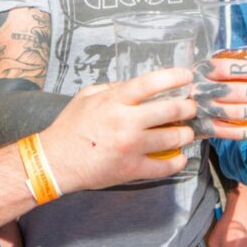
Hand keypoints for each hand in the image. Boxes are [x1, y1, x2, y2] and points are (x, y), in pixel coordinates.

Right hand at [39, 68, 197, 192]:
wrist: (55, 162)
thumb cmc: (70, 127)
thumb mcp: (87, 96)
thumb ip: (113, 87)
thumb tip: (139, 85)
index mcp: (114, 100)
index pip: (151, 83)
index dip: (174, 77)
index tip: (187, 77)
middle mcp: (125, 122)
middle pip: (171, 110)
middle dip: (187, 107)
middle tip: (190, 107)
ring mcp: (131, 147)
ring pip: (173, 138)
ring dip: (186, 134)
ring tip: (186, 131)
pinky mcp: (132, 170)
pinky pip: (165, 166)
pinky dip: (177, 161)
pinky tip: (179, 157)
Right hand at [194, 55, 246, 141]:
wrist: (169, 110)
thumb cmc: (192, 87)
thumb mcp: (200, 71)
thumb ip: (221, 69)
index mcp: (200, 73)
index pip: (225, 68)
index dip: (246, 69)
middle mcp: (201, 92)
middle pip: (235, 92)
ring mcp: (203, 112)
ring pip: (237, 113)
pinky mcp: (206, 130)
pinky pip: (233, 133)